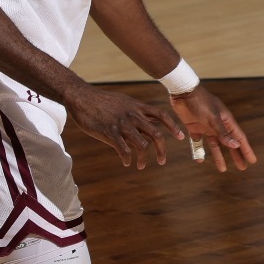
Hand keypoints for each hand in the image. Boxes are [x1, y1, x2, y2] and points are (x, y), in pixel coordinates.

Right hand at [66, 83, 185, 168]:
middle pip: (155, 134)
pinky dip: (127, 158)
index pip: (162, 116)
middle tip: (162, 161)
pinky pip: (123, 149)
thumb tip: (153, 120)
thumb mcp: (126, 102)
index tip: (181, 137)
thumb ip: (140, 112)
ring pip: (141, 144)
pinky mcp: (109, 133)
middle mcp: (133, 116)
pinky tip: (127, 162)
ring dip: (143, 158)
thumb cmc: (104, 101)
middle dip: (162, 149)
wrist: (82, 98)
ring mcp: (122, 125)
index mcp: (138, 107)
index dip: (173, 127)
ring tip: (140, 166)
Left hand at [169, 86, 256, 172]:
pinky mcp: (195, 128)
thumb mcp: (213, 118)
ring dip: (219, 156)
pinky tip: (199, 160)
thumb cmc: (201, 102)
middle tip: (242, 168)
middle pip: (229, 144)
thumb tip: (236, 146)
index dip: (246, 150)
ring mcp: (207, 127)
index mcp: (227, 121)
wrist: (183, 92)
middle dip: (236, 156)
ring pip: (215, 145)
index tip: (252, 161)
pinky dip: (199, 151)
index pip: (239, 139)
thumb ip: (223, 133)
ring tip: (222, 169)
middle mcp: (219, 125)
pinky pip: (199, 143)